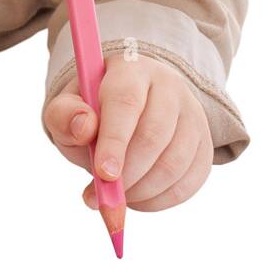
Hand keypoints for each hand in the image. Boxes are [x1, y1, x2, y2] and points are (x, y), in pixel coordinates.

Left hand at [43, 54, 212, 211]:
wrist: (126, 108)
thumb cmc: (92, 111)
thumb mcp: (68, 108)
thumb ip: (64, 116)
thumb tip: (83, 128)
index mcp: (129, 70)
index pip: (126, 102)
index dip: (115, 140)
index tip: (103, 174)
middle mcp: (167, 86)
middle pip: (154, 134)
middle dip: (128, 174)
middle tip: (106, 193)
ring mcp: (191, 113)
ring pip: (175, 162)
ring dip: (143, 191)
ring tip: (120, 195)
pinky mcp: (204, 143)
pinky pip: (190, 180)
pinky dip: (162, 200)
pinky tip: (140, 197)